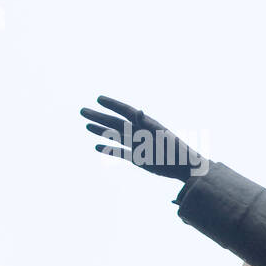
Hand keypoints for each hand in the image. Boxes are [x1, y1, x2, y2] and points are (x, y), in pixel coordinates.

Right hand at [80, 95, 208, 180]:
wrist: (183, 167)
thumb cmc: (174, 149)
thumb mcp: (160, 135)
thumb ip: (146, 123)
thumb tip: (138, 111)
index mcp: (145, 124)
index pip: (125, 111)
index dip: (112, 104)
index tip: (98, 98)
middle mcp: (139, 133)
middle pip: (115, 123)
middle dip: (99, 117)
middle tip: (82, 111)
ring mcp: (137, 145)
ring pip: (115, 137)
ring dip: (101, 131)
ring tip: (87, 125)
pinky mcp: (138, 159)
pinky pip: (120, 153)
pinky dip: (109, 150)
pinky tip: (98, 146)